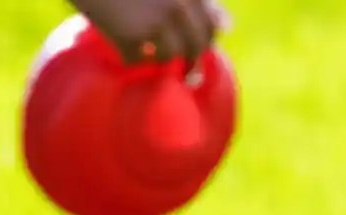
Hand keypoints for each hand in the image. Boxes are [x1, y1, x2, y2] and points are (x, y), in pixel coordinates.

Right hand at [68, 0, 229, 64]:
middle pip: (196, 47)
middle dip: (191, 63)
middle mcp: (180, 4)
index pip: (210, 26)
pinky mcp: (133, 34)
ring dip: (154, 54)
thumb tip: (228, 27)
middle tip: (188, 77)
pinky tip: (116, 39)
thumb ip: (196, 2)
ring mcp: (158, 20)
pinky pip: (137, 59)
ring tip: (135, 38)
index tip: (196, 53)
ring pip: (168, 56)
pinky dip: (126, 54)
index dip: (204, 43)